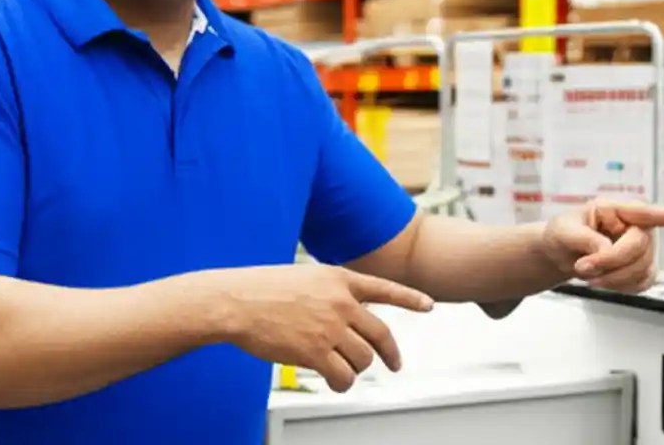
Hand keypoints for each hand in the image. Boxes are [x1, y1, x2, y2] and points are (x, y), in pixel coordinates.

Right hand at [215, 264, 433, 392]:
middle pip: (380, 334)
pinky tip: (334, 382)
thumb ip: (329, 294)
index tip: (429, 305)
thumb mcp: (304, 279)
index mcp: (338, 280)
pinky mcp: (316, 351)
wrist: (235, 301)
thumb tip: (344, 321)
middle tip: (393, 365)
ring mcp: (330, 327)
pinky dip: (342, 384)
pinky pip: (342, 376)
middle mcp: (341, 302)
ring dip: (355, 370)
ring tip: (340, 371)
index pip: (384, 289)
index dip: (410, 298)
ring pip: (363, 359)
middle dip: (390, 354)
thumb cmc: (260, 290)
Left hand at [545, 199, 663, 293]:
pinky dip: (619, 287)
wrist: (562, 254)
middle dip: (609, 263)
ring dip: (611, 278)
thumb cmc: (563, 234)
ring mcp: (644, 250)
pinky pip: (641, 284)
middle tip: (581, 267)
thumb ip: (585, 239)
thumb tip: (606, 250)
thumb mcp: (564, 231)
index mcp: (619, 210)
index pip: (649, 214)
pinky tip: (603, 280)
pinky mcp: (643, 270)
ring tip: (586, 272)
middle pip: (638, 248)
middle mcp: (638, 228)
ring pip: (640, 270)